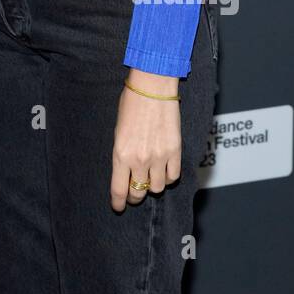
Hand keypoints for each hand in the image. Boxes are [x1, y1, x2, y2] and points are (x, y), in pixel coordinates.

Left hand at [111, 70, 180, 211]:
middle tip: (134, 193)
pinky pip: (173, 176)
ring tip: (149, 178)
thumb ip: (122, 152)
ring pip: (157, 187)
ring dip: (152, 186)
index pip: (119, 190)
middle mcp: (140, 160)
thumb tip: (125, 170)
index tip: (118, 207)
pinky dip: (168, 177)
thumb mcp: (118, 130)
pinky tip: (164, 171)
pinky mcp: (175, 151)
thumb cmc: (131, 103)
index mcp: (120, 154)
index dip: (118, 203)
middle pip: (138, 192)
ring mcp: (159, 157)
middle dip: (135, 196)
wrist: (153, 87)